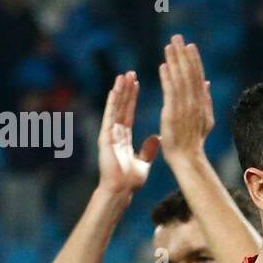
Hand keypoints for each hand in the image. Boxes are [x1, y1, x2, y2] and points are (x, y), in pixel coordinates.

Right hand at [97, 71, 158, 197]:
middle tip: (130, 72)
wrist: (121, 190)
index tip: (136, 83)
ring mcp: (109, 134)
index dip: (132, 97)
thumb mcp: (144, 162)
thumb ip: (148, 149)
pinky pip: (110, 116)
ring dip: (119, 92)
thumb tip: (156, 138)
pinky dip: (112, 103)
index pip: (129, 111)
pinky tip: (115, 90)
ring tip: (123, 75)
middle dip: (126, 89)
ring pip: (115, 108)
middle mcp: (116, 132)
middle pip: (121, 106)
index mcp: (124, 137)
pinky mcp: (106, 137)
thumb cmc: (130, 181)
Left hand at [158, 34, 214, 161]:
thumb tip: (206, 81)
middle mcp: (195, 103)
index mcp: (201, 103)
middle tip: (177, 37)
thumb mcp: (205, 120)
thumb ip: (206, 100)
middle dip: (183, 54)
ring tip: (169, 45)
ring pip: (180, 79)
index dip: (194, 60)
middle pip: (189, 74)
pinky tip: (163, 65)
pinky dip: (168, 78)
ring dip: (175, 61)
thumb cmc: (194, 142)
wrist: (188, 159)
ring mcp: (185, 108)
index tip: (189, 45)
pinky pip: (170, 92)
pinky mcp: (173, 113)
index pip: (197, 77)